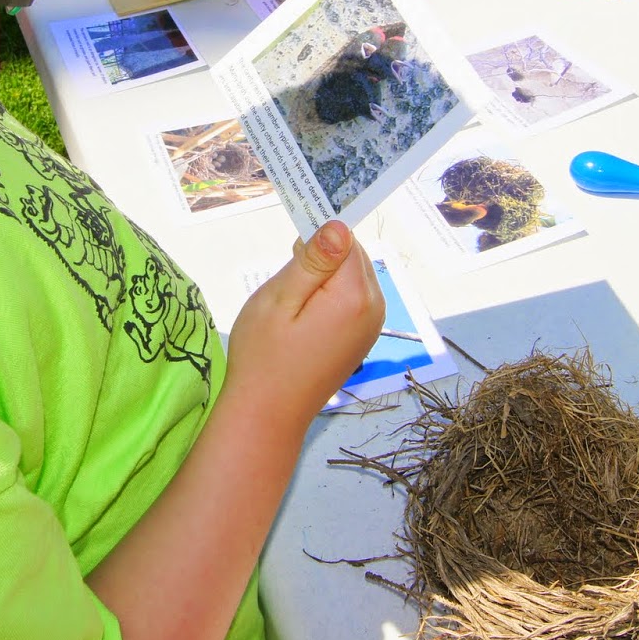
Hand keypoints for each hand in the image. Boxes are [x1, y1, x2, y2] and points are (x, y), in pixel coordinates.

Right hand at [223, 220, 384, 431]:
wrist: (268, 414)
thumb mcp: (280, 299)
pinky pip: (351, 299)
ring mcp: (372, 326)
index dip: (316, 237)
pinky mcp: (362, 338)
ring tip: (292, 304)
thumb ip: (313, 261)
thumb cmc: (264, 356)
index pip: (346, 240)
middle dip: (321, 258)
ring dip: (323, 278)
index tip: (290, 252)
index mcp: (355, 296)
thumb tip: (340, 225)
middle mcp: (374, 308)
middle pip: (353, 257)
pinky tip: (303, 318)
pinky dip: (329, 297)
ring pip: (351, 276)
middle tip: (286, 284)